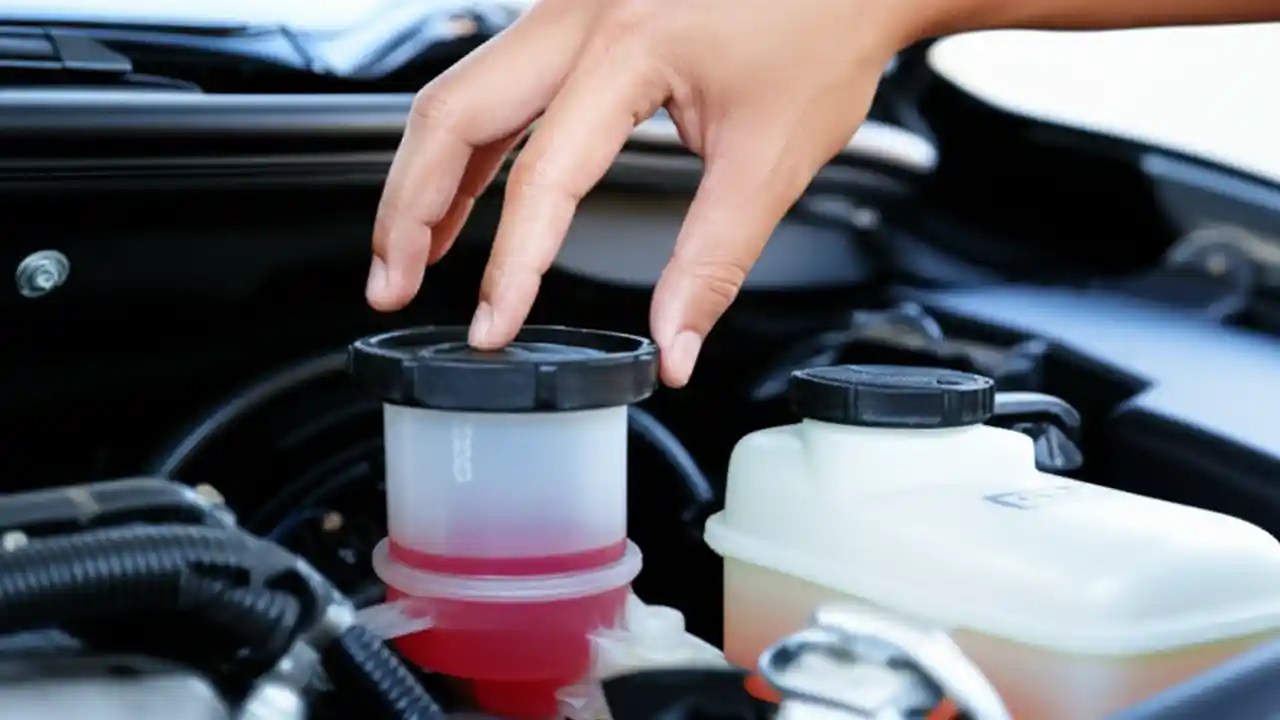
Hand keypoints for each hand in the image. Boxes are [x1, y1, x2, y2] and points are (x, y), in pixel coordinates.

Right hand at [366, 0, 916, 386]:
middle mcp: (582, 13)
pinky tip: (455, 199)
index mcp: (630, 46)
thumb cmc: (824, 31)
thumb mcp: (773, 159)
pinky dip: (464, 147)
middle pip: (451, 114)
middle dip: (409, 209)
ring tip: (406, 255)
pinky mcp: (576, 16)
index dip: (511, 266)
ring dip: (422, 177)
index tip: (493, 327)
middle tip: (390, 285)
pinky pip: (493, 80)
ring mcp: (569, 8)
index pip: (542, 177)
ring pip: (457, 92)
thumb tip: (673, 344)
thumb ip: (713, 263)